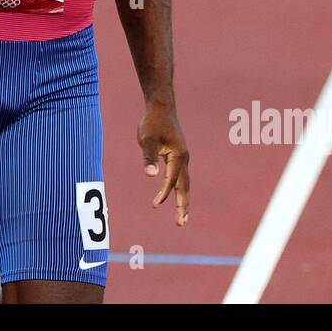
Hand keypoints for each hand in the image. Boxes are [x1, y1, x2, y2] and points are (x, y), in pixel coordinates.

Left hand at [138, 102, 189, 225]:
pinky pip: (180, 177)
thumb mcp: (147, 139)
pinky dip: (178, 189)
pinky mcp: (177, 156)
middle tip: (181, 224)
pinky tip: (173, 194)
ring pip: (184, 183)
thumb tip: (151, 177)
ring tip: (182, 217)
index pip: (171, 180)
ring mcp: (182, 158)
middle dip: (183, 206)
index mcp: (178, 156)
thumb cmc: (152, 122)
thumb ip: (148, 157)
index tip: (155, 205)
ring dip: (183, 200)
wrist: (161, 106)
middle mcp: (183, 159)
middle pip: (184, 187)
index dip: (163, 194)